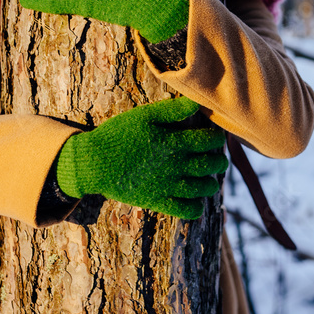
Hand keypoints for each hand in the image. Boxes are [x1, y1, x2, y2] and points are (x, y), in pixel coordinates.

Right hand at [55, 97, 227, 218]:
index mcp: (173, 142)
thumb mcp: (144, 116)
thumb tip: (197, 103)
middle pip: (210, 166)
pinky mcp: (158, 202)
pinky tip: (196, 200)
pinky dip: (196, 207)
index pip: (209, 141)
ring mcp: (168, 186)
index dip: (218, 139)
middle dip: (219, 162)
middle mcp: (175, 166)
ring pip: (203, 188)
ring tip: (209, 179)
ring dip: (211, 183)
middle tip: (217, 159)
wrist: (93, 163)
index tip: (217, 137)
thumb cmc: (118, 135)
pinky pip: (186, 210)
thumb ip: (172, 110)